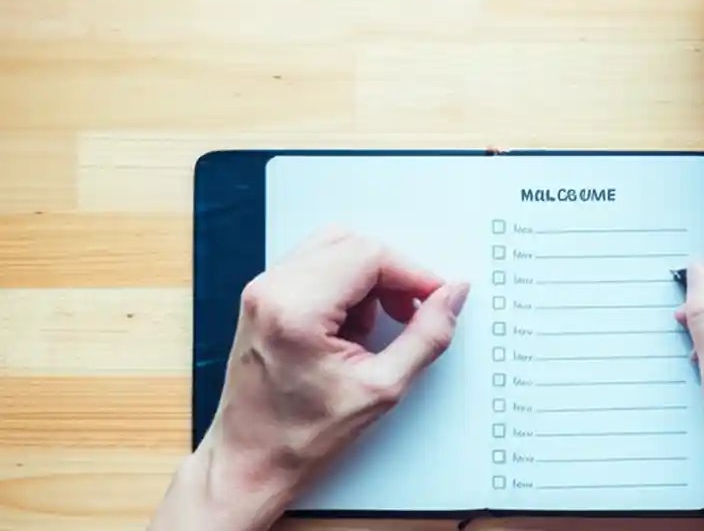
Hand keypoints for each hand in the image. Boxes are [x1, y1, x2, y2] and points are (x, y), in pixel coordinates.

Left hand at [150, 230, 469, 530]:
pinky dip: (346, 286)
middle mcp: (272, 289)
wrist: (249, 462)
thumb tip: (451, 295)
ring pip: (335, 249)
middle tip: (411, 312)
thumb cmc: (300, 437)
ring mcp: (262, 291)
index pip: (369, 255)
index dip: (414, 272)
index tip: (437, 296)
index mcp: (295, 309)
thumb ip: (427, 336)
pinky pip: (316, 266)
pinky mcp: (264, 298)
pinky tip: (353, 328)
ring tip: (378, 327)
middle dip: (392, 274)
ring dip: (369, 279)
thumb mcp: (381, 388)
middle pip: (352, 244)